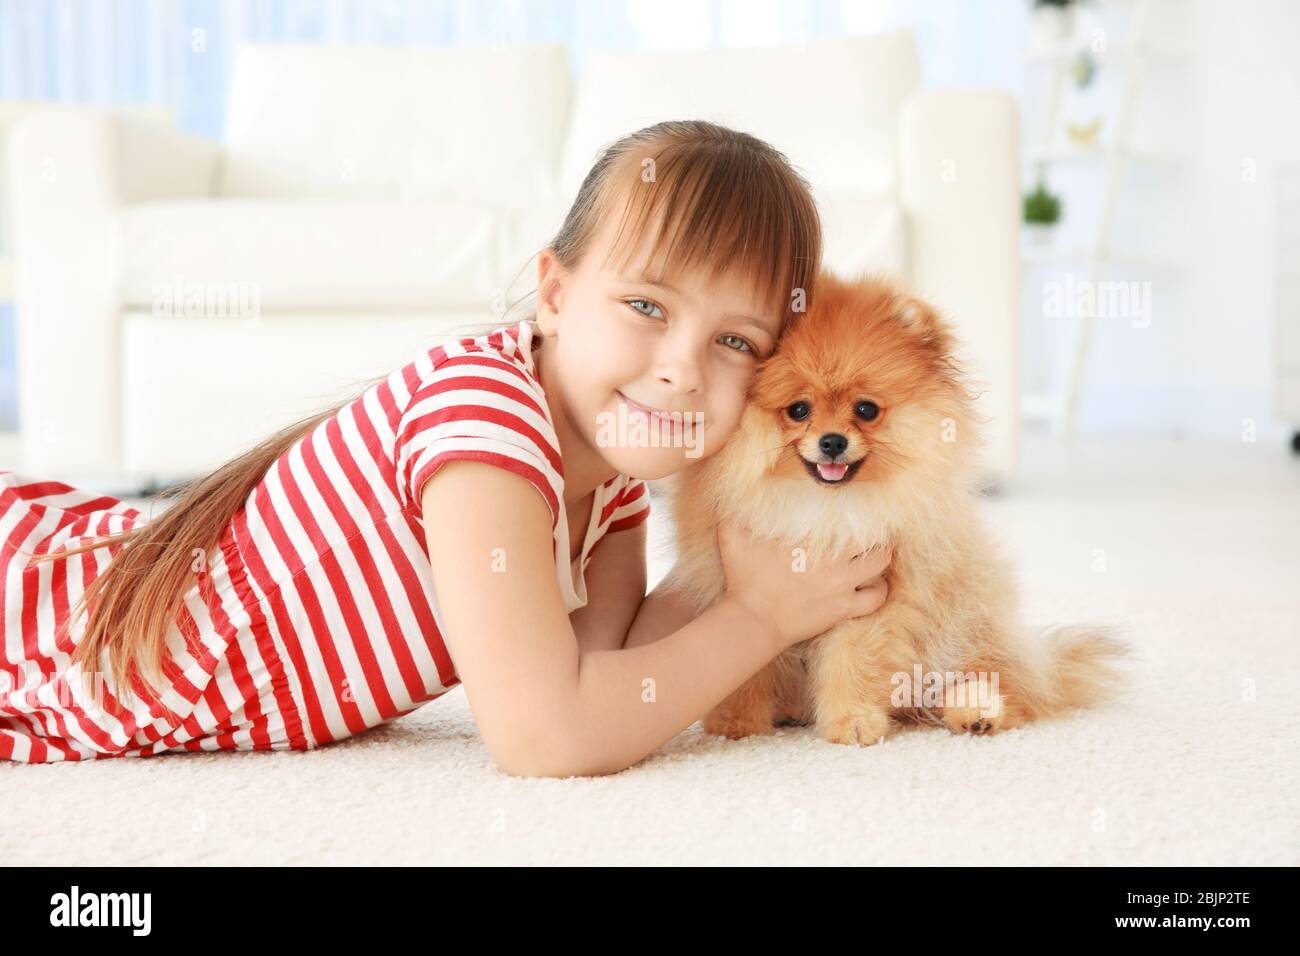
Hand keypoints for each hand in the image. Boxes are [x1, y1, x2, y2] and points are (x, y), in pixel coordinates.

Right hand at [717, 518, 891, 650]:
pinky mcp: (843, 610)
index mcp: (813, 539)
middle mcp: (834, 560)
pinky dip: (879, 590)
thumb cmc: (743, 579)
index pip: (848, 516)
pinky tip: (873, 585)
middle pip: (873, 540)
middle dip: (875, 535)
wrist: (753, 620)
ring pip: (881, 566)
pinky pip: (876, 599)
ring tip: (874, 556)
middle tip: (870, 534)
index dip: (857, 510)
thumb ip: (734, 513)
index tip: (855, 509)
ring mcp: (842, 586)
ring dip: (880, 560)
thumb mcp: (732, 538)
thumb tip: (733, 493)